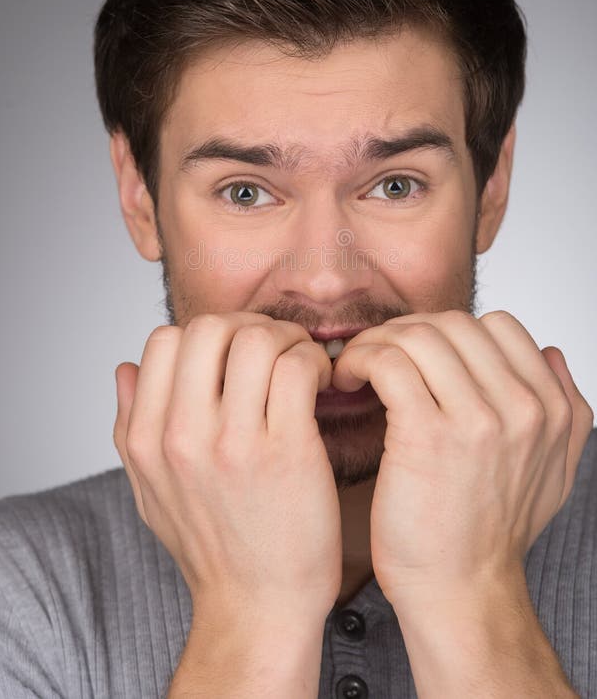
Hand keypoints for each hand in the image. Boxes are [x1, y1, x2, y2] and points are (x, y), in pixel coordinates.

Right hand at [113, 313, 341, 624]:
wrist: (257, 607)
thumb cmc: (210, 547)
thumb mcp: (149, 490)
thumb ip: (129, 425)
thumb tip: (126, 367)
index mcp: (148, 440)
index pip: (164, 341)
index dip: (204, 335)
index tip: (232, 354)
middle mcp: (184, 437)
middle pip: (209, 327)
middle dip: (247, 325)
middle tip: (273, 348)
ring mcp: (234, 444)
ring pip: (256, 340)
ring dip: (286, 339)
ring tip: (300, 363)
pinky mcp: (287, 452)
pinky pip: (297, 370)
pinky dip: (313, 362)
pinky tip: (321, 382)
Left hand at [331, 310, 593, 612]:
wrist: (462, 591)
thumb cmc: (492, 533)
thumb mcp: (554, 472)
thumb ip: (567, 411)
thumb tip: (552, 353)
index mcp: (550, 410)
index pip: (499, 326)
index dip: (450, 330)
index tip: (417, 352)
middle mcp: (520, 408)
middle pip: (453, 323)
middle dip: (406, 330)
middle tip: (378, 353)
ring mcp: (476, 420)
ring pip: (417, 335)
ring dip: (377, 342)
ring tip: (357, 366)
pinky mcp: (427, 434)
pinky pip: (388, 363)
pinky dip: (360, 360)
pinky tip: (347, 381)